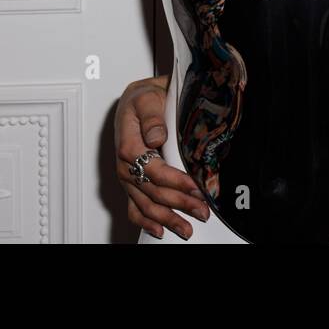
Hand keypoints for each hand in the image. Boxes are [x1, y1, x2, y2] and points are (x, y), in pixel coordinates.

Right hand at [114, 74, 210, 239]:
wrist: (137, 99)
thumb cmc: (143, 97)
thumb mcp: (147, 98)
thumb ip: (152, 117)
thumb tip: (156, 137)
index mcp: (130, 146)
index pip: (155, 171)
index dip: (177, 182)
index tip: (196, 188)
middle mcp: (126, 165)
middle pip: (154, 192)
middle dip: (179, 204)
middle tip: (202, 211)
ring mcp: (128, 176)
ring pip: (146, 205)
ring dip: (167, 219)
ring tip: (187, 229)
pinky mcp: (131, 182)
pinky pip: (134, 208)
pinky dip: (146, 222)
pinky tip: (159, 230)